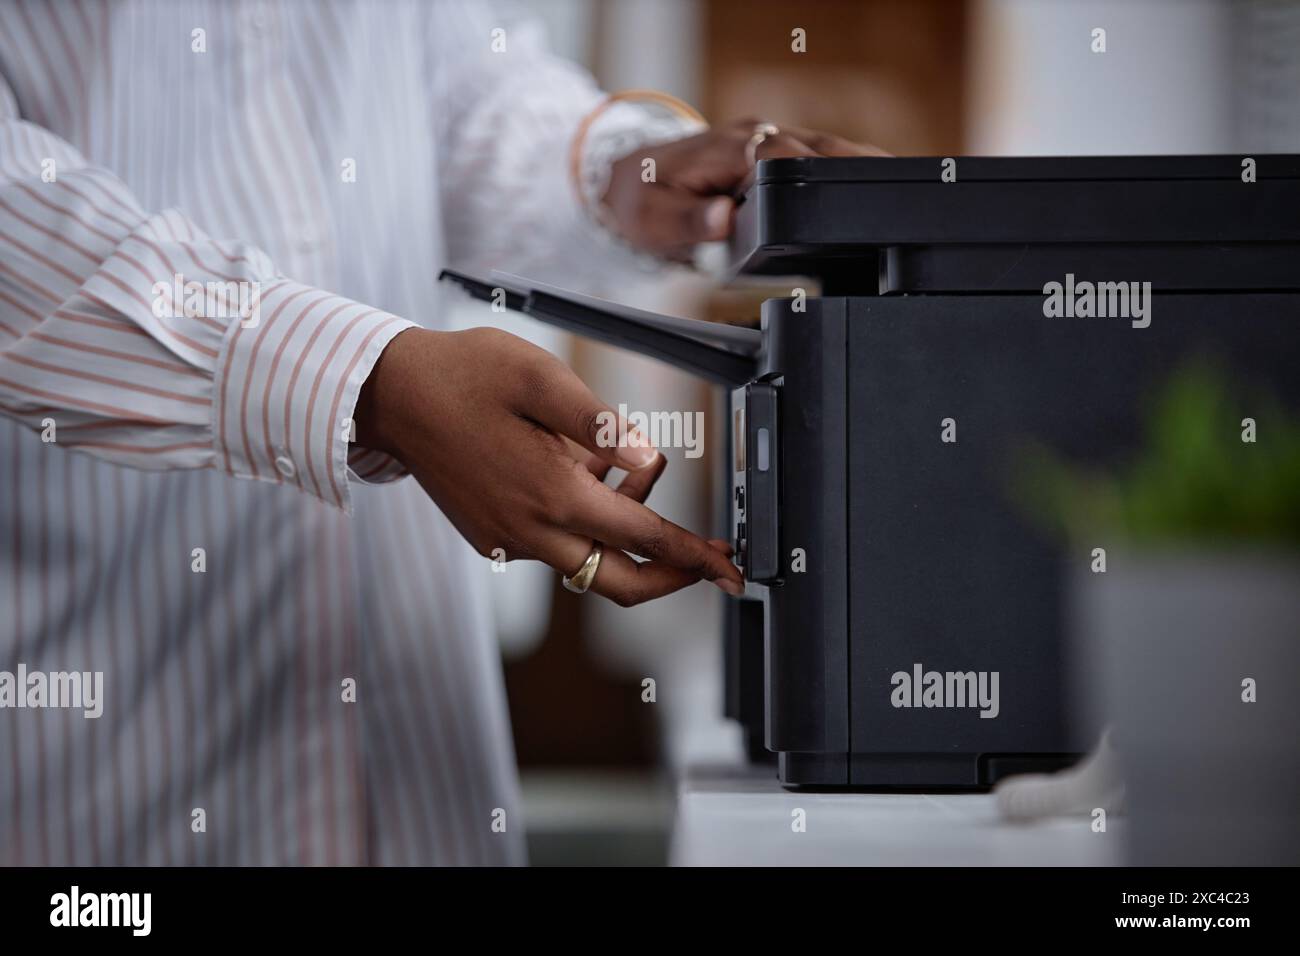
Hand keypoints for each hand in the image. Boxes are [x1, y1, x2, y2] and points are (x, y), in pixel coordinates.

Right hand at [354, 327, 744, 604]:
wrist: (390, 396)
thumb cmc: (464, 374)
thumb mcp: (542, 378)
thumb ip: (602, 424)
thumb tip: (650, 461)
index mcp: (552, 494)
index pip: (643, 539)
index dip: (693, 555)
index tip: (728, 568)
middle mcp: (531, 531)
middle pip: (619, 582)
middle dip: (669, 574)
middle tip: (705, 558)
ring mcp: (508, 540)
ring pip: (587, 560)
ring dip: (619, 526)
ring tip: (622, 462)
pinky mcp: (493, 536)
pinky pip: (554, 544)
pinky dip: (581, 519)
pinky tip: (577, 467)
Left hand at [601, 117, 886, 258]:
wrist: (627, 183)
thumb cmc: (640, 202)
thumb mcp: (651, 221)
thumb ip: (686, 223)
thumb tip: (721, 220)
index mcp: (730, 149)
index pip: (787, 159)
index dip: (824, 177)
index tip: (858, 193)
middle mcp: (754, 138)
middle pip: (821, 149)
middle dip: (863, 165)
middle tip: (905, 187)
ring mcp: (766, 143)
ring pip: (825, 150)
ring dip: (863, 164)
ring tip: (908, 185)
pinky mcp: (772, 154)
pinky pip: (816, 159)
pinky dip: (845, 170)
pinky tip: (874, 187)